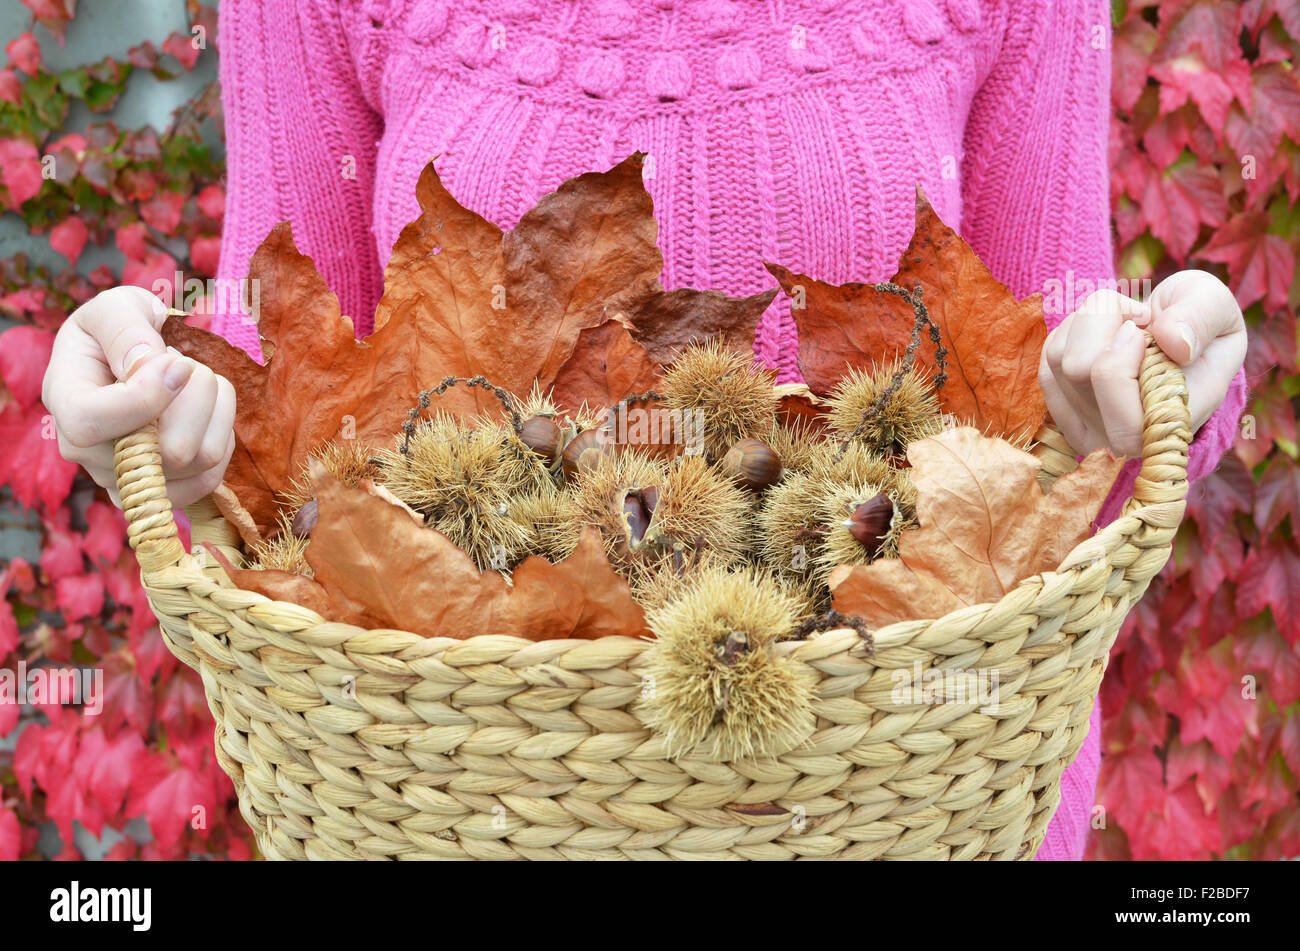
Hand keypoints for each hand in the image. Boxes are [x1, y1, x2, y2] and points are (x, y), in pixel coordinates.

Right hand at [41, 285, 235, 507]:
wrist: (130, 357)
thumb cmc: (120, 329)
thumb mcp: (115, 307)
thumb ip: (124, 328)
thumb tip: (146, 364)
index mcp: (64, 400)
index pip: (92, 422)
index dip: (147, 396)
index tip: (179, 363)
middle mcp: (87, 452)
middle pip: (166, 450)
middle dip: (196, 395)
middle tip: (187, 364)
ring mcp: (123, 477)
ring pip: (199, 460)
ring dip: (214, 410)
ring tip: (195, 383)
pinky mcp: (159, 491)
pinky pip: (209, 478)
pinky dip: (221, 437)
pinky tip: (206, 413)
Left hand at [1038, 270, 1246, 457]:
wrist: (1174, 338)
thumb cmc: (1197, 324)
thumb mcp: (1217, 306)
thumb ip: (1203, 317)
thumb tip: (1173, 342)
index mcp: (1172, 425)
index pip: (1124, 419)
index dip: (1120, 363)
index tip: (1144, 327)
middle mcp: (1127, 439)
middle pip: (1078, 370)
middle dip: (1103, 321)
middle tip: (1137, 317)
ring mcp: (1089, 429)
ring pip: (1060, 357)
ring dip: (1089, 321)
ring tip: (1125, 322)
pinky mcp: (1062, 410)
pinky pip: (1047, 358)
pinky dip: (1071, 331)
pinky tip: (1103, 333)